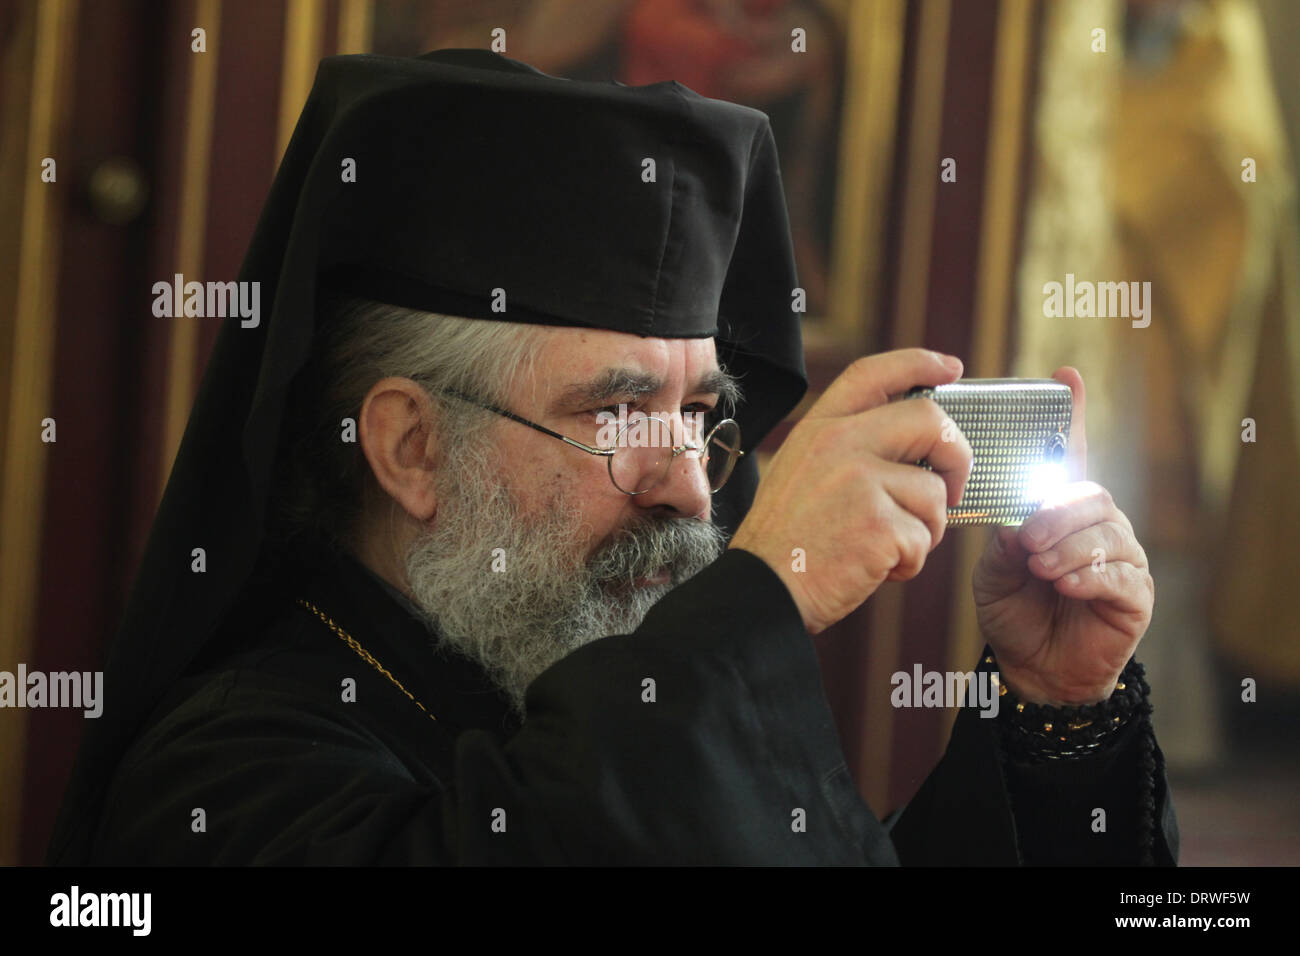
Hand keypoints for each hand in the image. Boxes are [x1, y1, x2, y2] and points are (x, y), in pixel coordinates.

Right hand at [729, 348, 971, 634]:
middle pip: (929, 421)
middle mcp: (839, 443)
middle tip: (952, 488)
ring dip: (924, 528)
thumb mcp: (801, 473)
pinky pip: (924, 537)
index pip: (874, 374)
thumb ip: (847, 449)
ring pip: (933, 492)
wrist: (761, 591)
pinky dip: (910, 561)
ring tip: (886, 547)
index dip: (919, 363)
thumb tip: (915, 451)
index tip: (952, 369)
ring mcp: (860, 480)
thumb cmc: (785, 543)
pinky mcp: (878, 523)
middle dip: (957, 456)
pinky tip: (876, 568)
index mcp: (818, 428)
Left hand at [972, 368, 1153, 703]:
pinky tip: (1065, 583)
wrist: (1030, 668)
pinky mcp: (1136, 593)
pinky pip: (1120, 572)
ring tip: (1040, 568)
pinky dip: (1089, 574)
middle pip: (1089, 494)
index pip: (1068, 457)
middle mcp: (1096, 526)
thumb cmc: (1012, 610)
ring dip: (1069, 546)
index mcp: (1058, 512)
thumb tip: (1016, 516)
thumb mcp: (992, 570)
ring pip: (1107, 530)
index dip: (1071, 416)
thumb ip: (1003, 538)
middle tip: (1028, 538)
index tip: (1065, 377)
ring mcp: (1121, 557)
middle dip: (1056, 511)